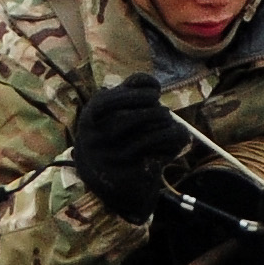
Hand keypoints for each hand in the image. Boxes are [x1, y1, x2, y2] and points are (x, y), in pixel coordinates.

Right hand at [70, 73, 188, 221]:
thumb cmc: (114, 136)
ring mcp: (110, 160)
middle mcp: (95, 139)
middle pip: (127, 119)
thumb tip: (150, 82)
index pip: (109, 101)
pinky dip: (170, 148)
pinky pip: (155, 159)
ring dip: (166, 129)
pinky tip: (173, 145)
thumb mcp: (112, 111)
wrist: (107, 181)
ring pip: (145, 140)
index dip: (137, 93)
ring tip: (171, 126)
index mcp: (90, 117)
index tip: (156, 93)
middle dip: (154, 111)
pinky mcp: (127, 177)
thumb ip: (128, 92)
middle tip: (165, 112)